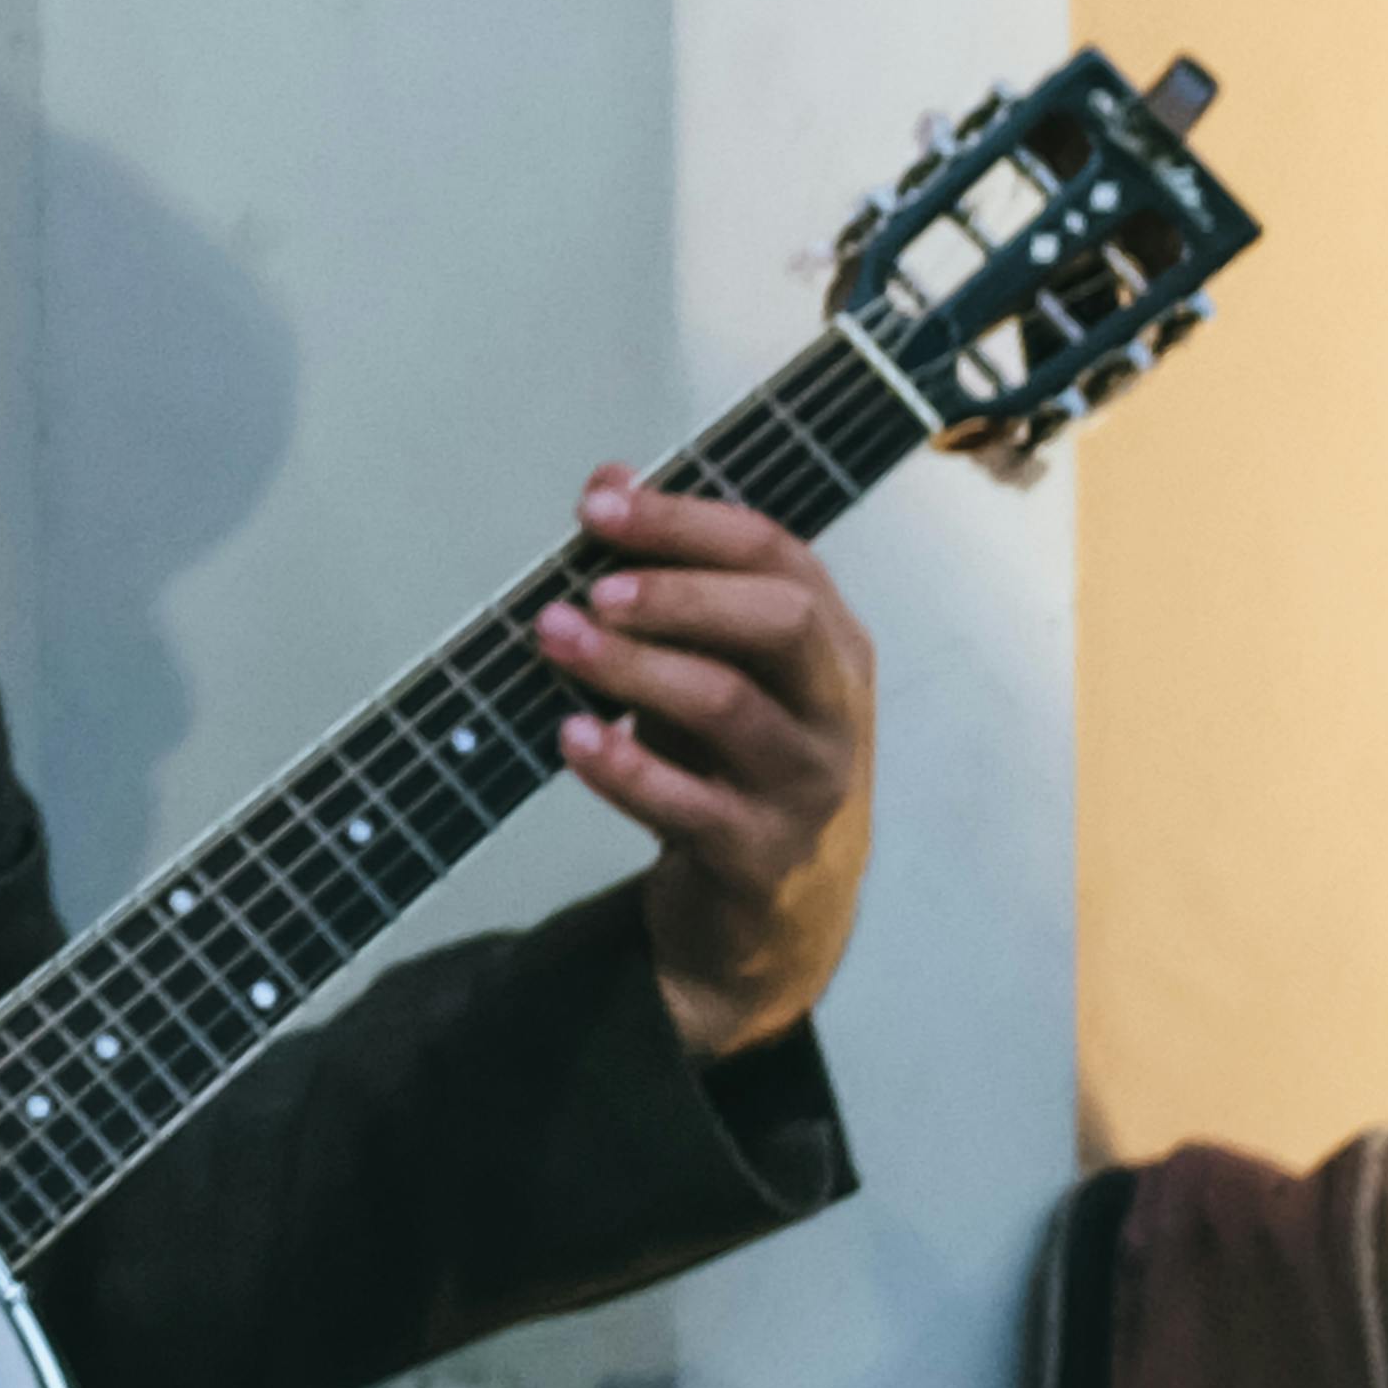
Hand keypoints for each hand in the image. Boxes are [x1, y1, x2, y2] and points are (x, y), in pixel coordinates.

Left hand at [530, 467, 875, 1058]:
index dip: (684, 521)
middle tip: (591, 588)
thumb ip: (667, 573)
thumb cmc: (735, 758)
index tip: (594, 503)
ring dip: (633, 669)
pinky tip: (569, 738)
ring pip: (731, 706)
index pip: (775, 553)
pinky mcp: (760, 854)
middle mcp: (833, 701)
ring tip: (555, 640)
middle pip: (781, 620)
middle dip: (680, 592)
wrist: (781, 910)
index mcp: (828, 637)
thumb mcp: (715, 663)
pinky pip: (692, 805)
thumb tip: (607, 476)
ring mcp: (805, 781)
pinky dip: (625, 769)